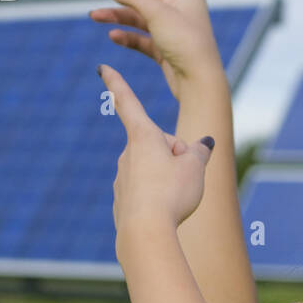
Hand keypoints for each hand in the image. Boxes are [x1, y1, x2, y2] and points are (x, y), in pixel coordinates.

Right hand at [89, 0, 225, 99]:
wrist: (197, 80)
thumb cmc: (185, 40)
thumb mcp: (155, 11)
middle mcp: (182, 9)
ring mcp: (173, 30)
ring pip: (141, 18)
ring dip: (118, 16)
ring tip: (95, 15)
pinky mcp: (166, 51)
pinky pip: (142, 39)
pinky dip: (127, 36)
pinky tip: (113, 36)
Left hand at [99, 63, 214, 237]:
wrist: (146, 234)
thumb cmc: (172, 194)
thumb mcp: (195, 167)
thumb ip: (199, 151)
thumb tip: (201, 146)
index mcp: (143, 138)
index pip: (128, 103)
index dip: (116, 83)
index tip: (101, 67)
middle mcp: (127, 154)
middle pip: (158, 144)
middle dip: (177, 154)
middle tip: (188, 175)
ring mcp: (123, 178)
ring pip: (155, 168)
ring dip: (171, 176)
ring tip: (178, 196)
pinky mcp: (124, 200)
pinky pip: (149, 191)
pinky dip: (161, 196)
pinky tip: (167, 211)